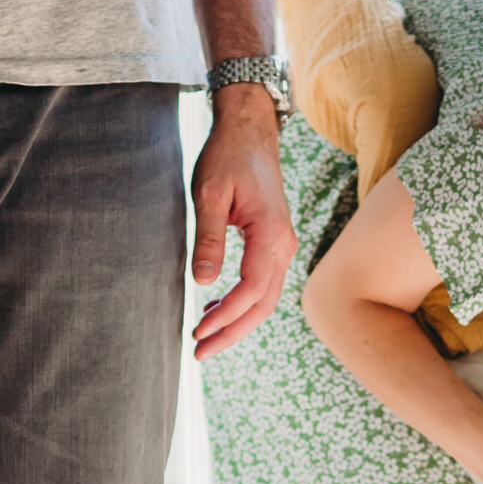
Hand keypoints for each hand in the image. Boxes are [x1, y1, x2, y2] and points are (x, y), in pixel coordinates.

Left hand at [189, 90, 296, 360]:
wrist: (251, 132)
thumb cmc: (227, 158)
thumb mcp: (208, 194)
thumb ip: (208, 240)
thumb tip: (204, 282)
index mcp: (270, 234)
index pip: (251, 290)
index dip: (226, 317)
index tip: (198, 332)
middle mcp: (283, 244)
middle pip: (264, 304)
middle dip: (232, 332)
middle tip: (199, 352)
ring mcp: (283, 245)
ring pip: (267, 298)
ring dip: (239, 321)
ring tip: (206, 336)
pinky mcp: (276, 243)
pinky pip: (265, 283)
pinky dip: (245, 303)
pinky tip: (218, 308)